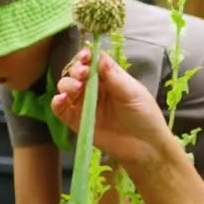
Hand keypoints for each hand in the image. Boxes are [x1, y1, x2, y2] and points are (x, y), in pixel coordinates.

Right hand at [51, 48, 171, 167]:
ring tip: (76, 88)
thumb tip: (98, 56)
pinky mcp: (77, 121)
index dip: (86, 56)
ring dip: (66, 84)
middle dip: (75, 70)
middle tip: (81, 74)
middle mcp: (95, 88)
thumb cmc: (145, 116)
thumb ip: (114, 76)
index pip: (93, 61)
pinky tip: (62, 100)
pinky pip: (61, 109)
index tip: (84, 57)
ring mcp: (85, 104)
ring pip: (66, 88)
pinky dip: (57, 102)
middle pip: (76, 72)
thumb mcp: (133, 92)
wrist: (146, 148)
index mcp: (110, 77)